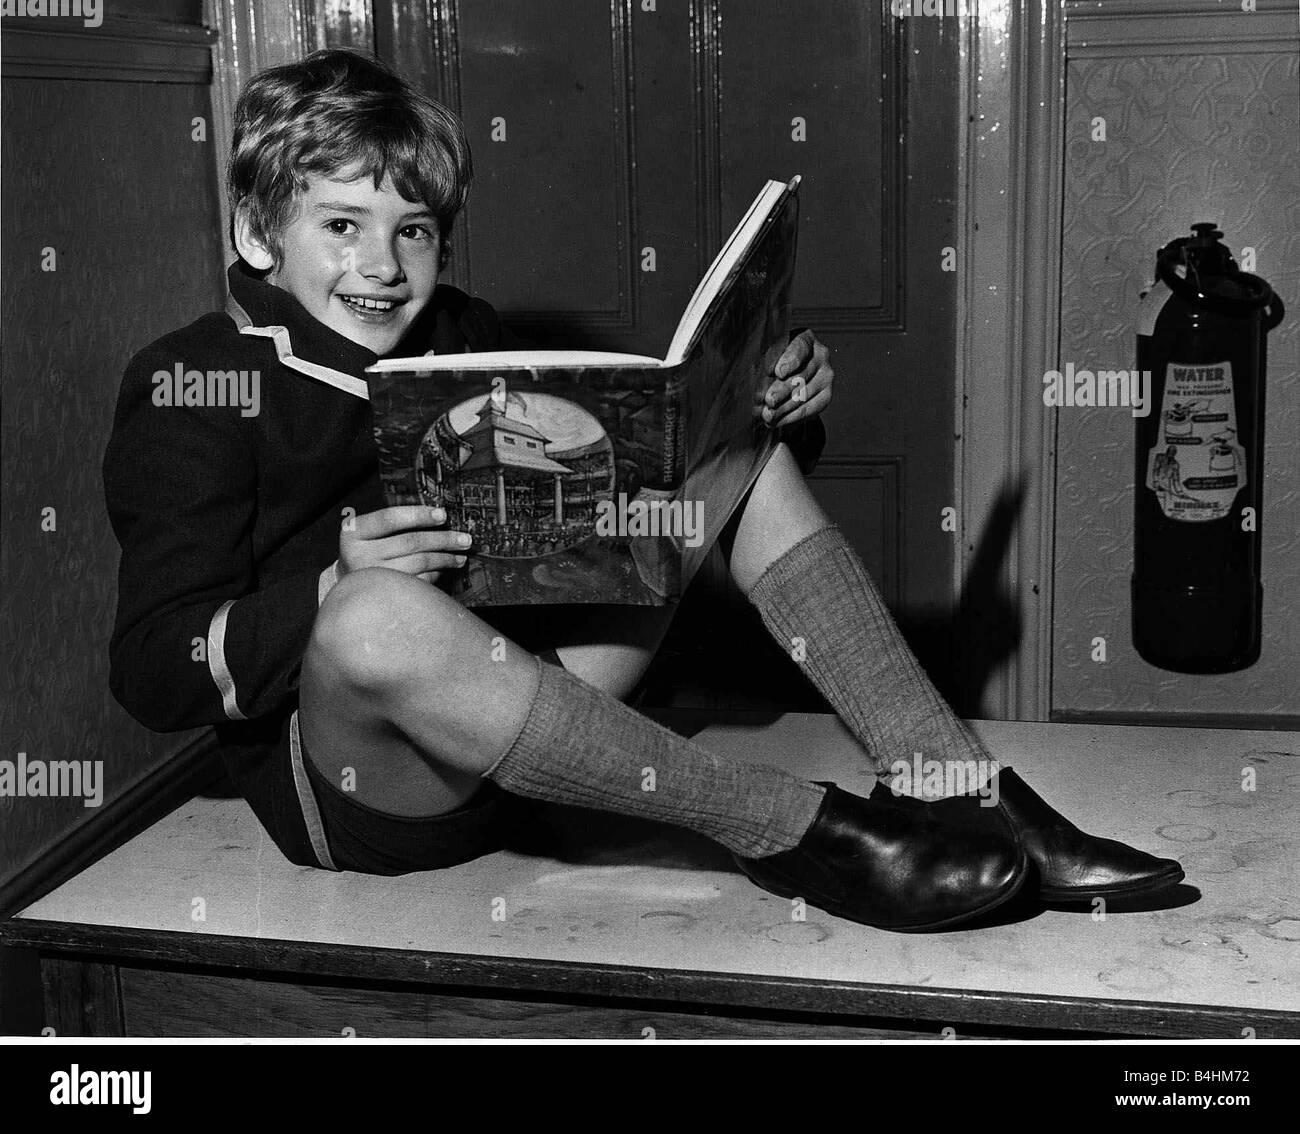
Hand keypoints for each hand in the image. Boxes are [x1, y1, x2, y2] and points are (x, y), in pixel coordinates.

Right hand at [338, 505, 471, 585]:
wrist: (350, 585)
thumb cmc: (367, 551)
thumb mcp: (370, 533)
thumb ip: (395, 523)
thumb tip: (440, 517)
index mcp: (354, 532)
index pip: (389, 518)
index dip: (418, 515)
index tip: (443, 514)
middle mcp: (359, 555)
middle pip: (410, 542)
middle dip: (443, 539)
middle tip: (465, 539)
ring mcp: (373, 578)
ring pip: (419, 563)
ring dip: (445, 558)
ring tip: (460, 556)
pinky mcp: (386, 594)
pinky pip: (420, 582)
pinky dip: (435, 574)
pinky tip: (443, 569)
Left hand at [762, 329, 832, 426]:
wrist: (786, 380)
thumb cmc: (771, 363)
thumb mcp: (765, 359)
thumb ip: (764, 369)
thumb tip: (760, 390)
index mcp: (804, 338)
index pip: (799, 348)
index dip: (789, 361)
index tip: (778, 372)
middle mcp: (820, 354)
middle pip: (801, 375)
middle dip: (782, 390)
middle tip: (769, 400)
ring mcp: (826, 375)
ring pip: (804, 395)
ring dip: (783, 408)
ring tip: (767, 415)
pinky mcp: (826, 396)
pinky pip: (809, 410)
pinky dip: (790, 418)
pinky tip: (776, 422)